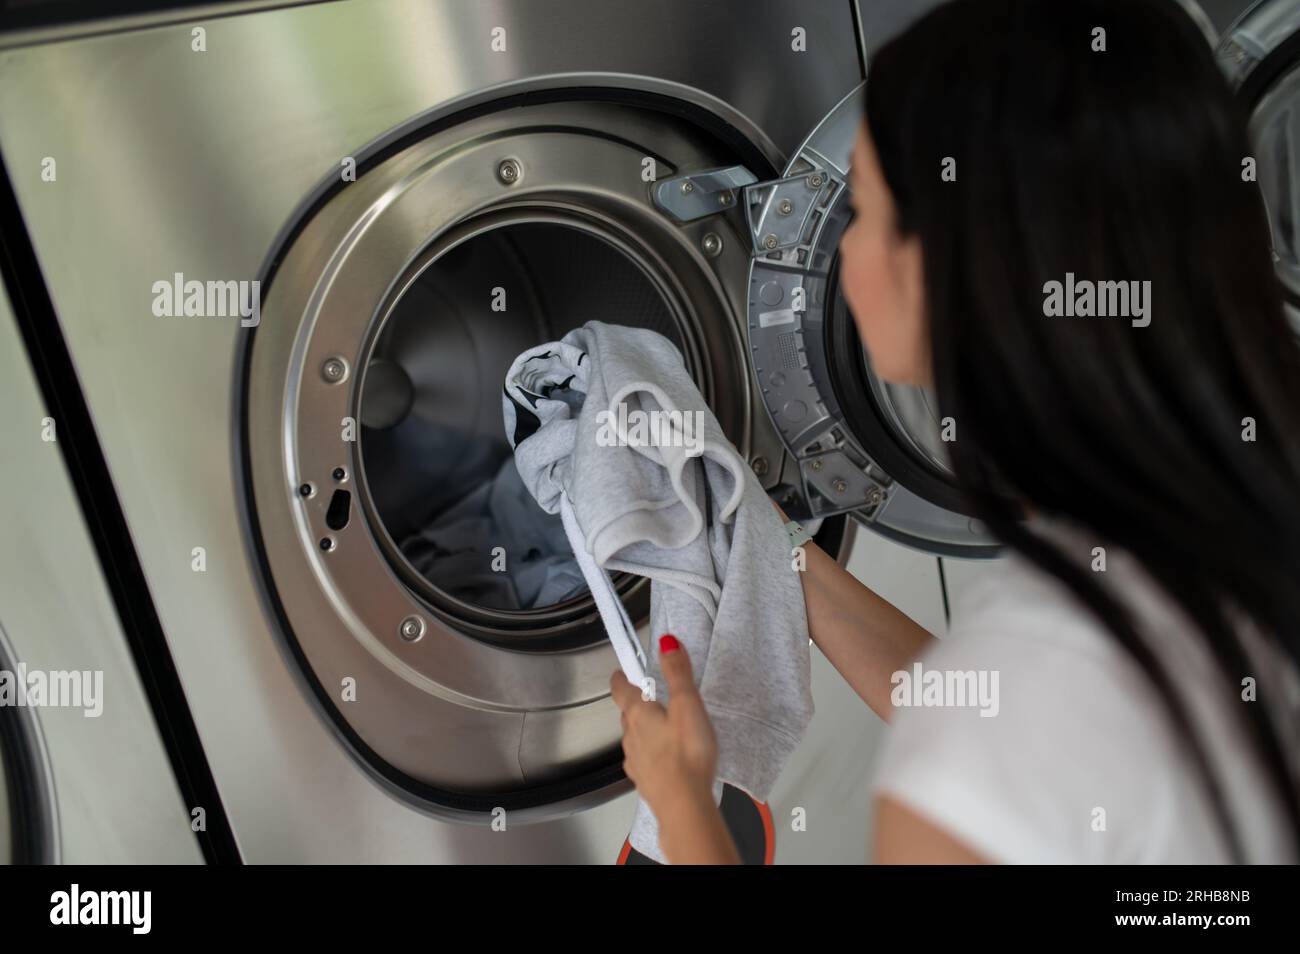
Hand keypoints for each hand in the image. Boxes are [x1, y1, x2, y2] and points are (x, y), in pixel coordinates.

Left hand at [610, 635, 739, 862]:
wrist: (684, 805)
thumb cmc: (686, 754)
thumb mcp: (687, 704)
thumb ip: (677, 672)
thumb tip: (667, 642)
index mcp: (638, 714)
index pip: (620, 688)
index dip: (620, 677)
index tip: (621, 671)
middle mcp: (630, 737)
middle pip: (627, 714)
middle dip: (636, 703)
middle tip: (651, 696)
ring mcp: (636, 761)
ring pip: (635, 738)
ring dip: (645, 730)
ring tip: (664, 727)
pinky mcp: (645, 782)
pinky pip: (644, 761)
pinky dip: (652, 754)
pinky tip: (667, 758)